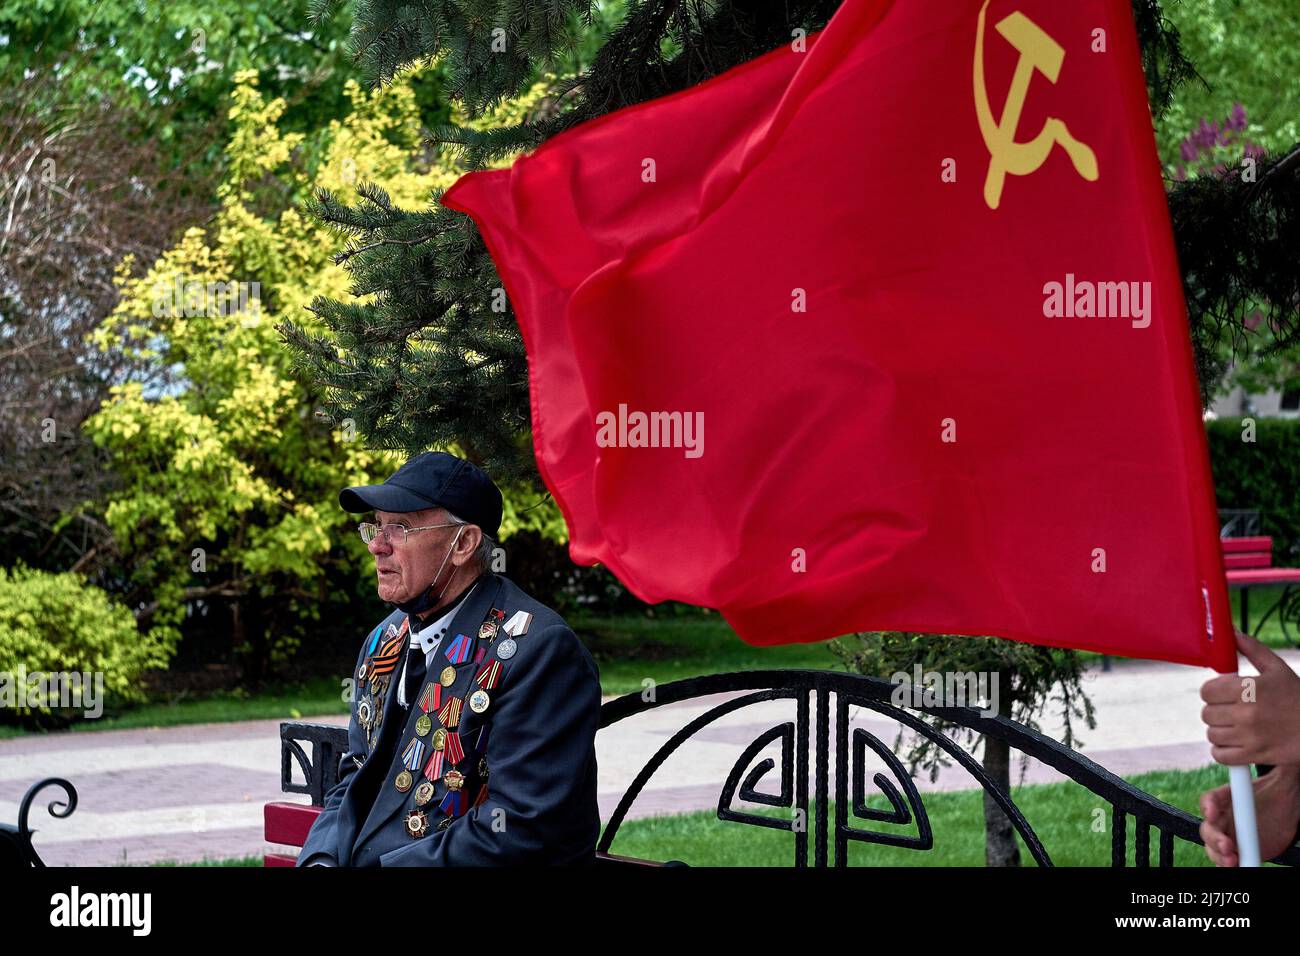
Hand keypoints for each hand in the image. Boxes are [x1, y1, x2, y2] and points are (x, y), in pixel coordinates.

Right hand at [1199, 765, 1299, 865]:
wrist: (1286, 813)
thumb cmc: (1278, 793)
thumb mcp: (1282, 781)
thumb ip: (1283, 771)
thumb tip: (1290, 760)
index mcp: (1227, 798)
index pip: (1210, 800)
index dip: (1208, 807)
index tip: (1212, 814)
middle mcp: (1223, 817)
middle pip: (1208, 827)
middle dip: (1214, 837)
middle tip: (1227, 845)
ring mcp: (1228, 835)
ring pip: (1213, 846)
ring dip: (1218, 854)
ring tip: (1232, 859)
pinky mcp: (1237, 851)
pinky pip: (1225, 859)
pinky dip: (1226, 864)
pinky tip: (1236, 865)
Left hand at [1200, 630, 1299, 765]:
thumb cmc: (1298, 696)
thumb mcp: (1278, 669)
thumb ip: (1253, 649)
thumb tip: (1232, 632)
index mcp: (1248, 689)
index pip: (1206, 691)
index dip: (1213, 691)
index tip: (1224, 693)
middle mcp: (1246, 713)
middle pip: (1207, 713)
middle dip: (1217, 710)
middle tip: (1233, 710)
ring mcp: (1250, 736)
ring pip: (1212, 734)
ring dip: (1220, 730)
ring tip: (1237, 725)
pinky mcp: (1255, 756)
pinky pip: (1220, 755)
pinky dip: (1223, 751)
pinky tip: (1236, 742)